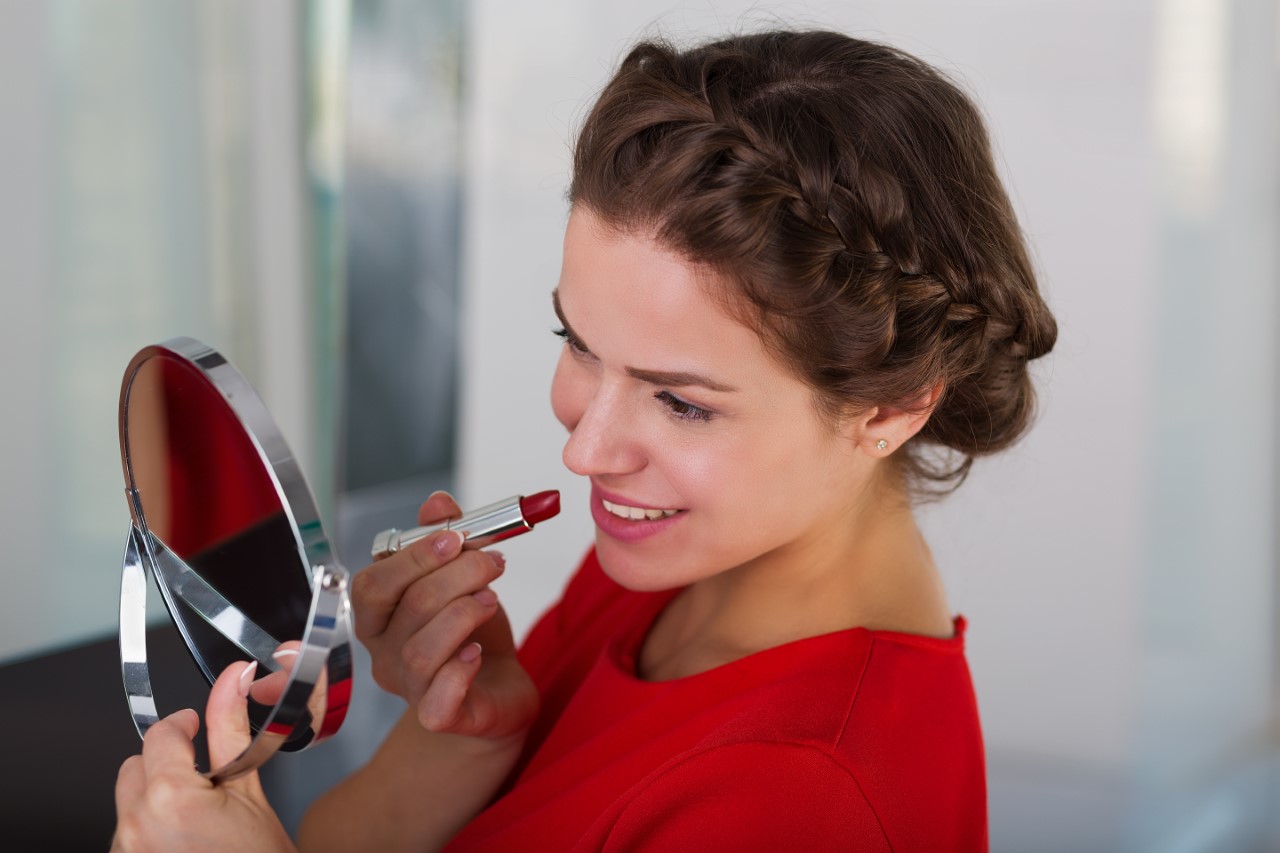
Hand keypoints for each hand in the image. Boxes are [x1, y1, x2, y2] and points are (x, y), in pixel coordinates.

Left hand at [112, 661, 294, 852]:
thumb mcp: (251, 791)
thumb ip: (233, 728)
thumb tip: (234, 680)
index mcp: (170, 799)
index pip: (160, 735)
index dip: (183, 725)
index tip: (194, 727)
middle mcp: (136, 829)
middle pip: (135, 767)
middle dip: (167, 765)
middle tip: (203, 780)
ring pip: (129, 804)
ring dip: (157, 802)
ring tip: (198, 822)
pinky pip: (128, 837)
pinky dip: (151, 832)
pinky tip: (185, 844)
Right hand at [352, 491, 538, 739]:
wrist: (499, 687)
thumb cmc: (473, 630)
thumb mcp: (462, 576)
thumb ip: (447, 537)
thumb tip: (437, 502)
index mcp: (379, 616)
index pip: (373, 584)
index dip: (415, 555)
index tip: (458, 535)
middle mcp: (383, 653)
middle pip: (405, 607)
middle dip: (455, 575)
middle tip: (493, 562)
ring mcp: (408, 688)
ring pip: (422, 649)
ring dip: (464, 613)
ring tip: (491, 599)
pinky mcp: (439, 715)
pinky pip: (437, 698)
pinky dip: (460, 670)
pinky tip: (478, 653)